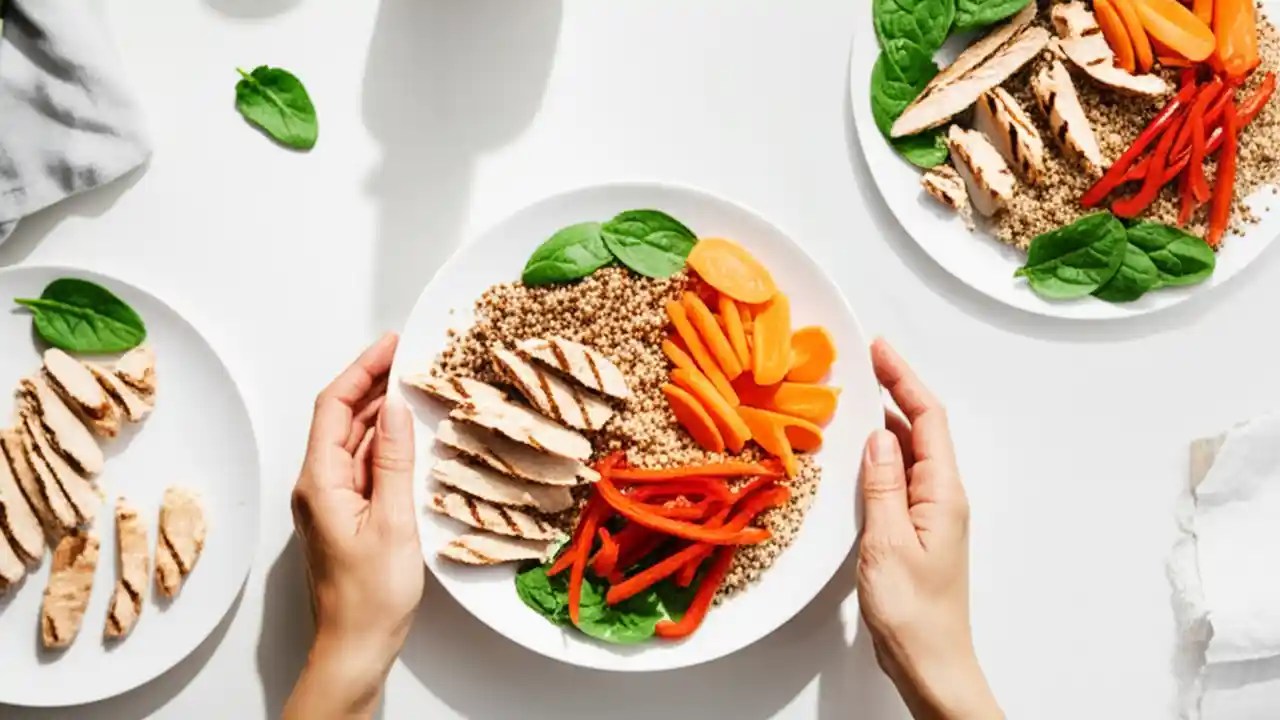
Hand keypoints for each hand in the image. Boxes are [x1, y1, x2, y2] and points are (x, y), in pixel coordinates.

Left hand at [284, 333, 422, 719]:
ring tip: (412, 386)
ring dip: (379, 412)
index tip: (390, 345)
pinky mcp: (345, 515)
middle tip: (408, 358)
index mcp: (319, 482)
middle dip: (371, 383)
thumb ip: (394, 460)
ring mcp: (330, 501)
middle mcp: (317, 486)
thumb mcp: (392, 521)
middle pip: (340, 418)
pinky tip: (406, 436)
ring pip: (351, 440)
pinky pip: (362, 465)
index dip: (361, 370)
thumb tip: (394, 408)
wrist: (355, 647)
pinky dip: (383, 442)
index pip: (334, 407)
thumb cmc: (371, 597)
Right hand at [857, 339, 1000, 719]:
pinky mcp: (914, 530)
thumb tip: (877, 436)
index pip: (929, 418)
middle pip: (921, 427)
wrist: (930, 663)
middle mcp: (941, 497)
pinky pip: (897, 477)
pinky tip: (857, 453)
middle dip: (893, 388)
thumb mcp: (888, 544)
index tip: (878, 349)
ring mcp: (929, 513)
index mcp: (943, 493)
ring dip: (884, 420)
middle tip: (859, 362)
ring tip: (853, 395)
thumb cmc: (914, 613)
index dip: (904, 377)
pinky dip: (878, 455)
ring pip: (908, 451)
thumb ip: (882, 486)